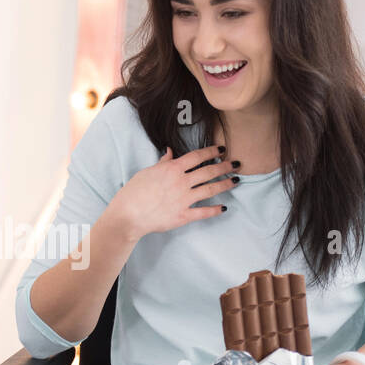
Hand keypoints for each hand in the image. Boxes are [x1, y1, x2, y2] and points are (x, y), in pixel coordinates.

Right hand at [105, 144, 238, 241]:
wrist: (128, 214)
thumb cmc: (134, 191)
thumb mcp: (147, 172)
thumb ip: (163, 162)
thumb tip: (170, 152)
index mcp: (172, 169)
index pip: (197, 156)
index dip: (211, 151)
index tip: (222, 149)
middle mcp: (181, 182)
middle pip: (208, 171)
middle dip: (224, 166)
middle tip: (236, 164)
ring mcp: (184, 199)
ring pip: (210, 189)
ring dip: (225, 184)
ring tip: (236, 181)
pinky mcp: (183, 215)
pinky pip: (203, 212)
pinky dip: (215, 210)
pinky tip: (224, 207)